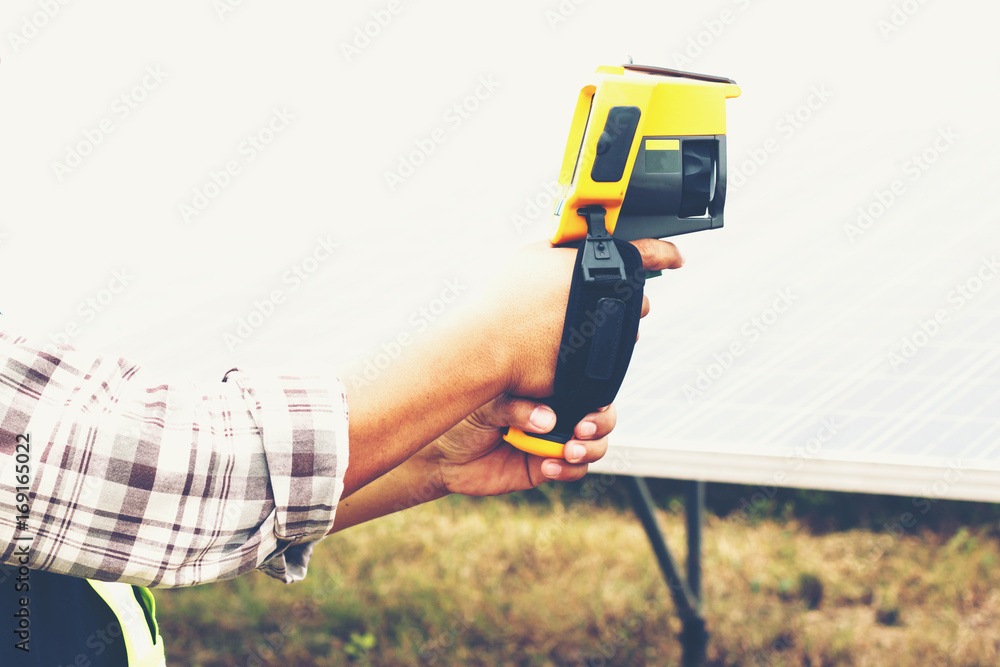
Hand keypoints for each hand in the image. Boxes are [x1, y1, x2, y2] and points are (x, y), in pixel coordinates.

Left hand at [414, 397, 615, 496]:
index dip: (598, 396)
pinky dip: (568, 470)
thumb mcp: (488, 404)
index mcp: (547, 389)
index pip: (586, 388)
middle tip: (582, 429)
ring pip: (593, 446)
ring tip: (567, 451)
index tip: (592, 405)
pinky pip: (572, 470)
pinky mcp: (546, 467)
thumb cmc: (463, 417)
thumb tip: (549, 420)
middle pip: (601, 417)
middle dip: (600, 424)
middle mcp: (557, 413)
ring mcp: (554, 441)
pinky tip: (548, 466)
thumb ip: (517, 408)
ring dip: (588, 449)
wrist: (442, 454)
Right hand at [479, 238, 683, 398]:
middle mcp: (608, 300)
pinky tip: (576, 342)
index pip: (646, 252)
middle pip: (638, 298)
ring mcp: (606, 334)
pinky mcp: (599, 364)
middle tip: (601, 297)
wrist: (490, 346)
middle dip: (628, 297)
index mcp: (596, 267)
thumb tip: (582, 242)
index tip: (676, 257)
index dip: (666, 252)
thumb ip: (567, 247)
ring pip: (627, 329)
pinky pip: (611, 354)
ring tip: (579, 324)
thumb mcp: (535, 255)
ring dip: (614, 325)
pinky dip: (600, 346)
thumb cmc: (506, 300)